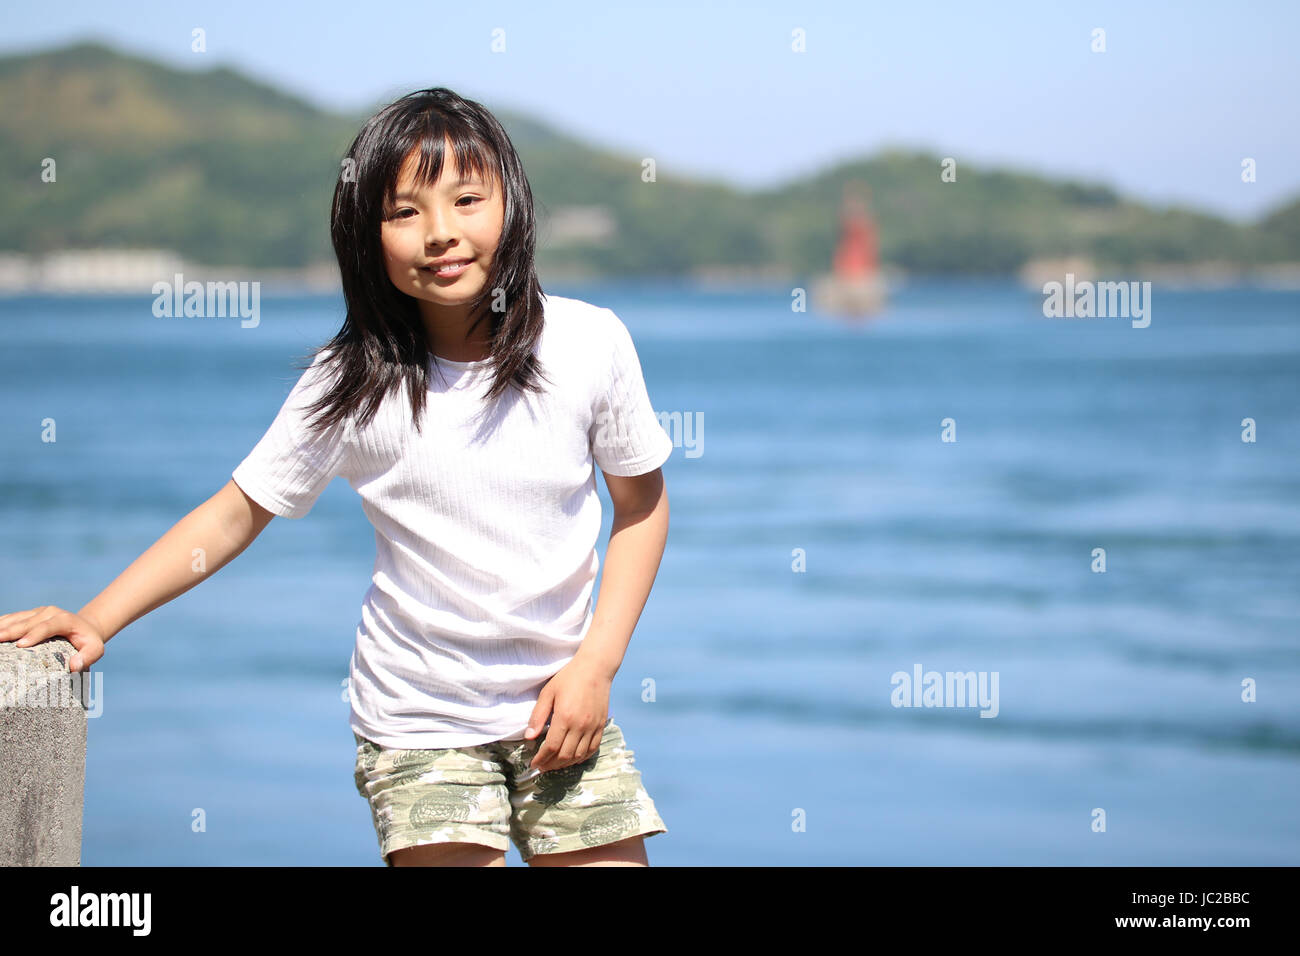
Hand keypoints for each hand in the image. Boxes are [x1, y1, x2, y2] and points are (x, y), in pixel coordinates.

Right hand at [0, 606, 105, 672]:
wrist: (85, 627)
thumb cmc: (89, 642)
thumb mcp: (95, 650)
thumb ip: (87, 657)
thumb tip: (74, 666)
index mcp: (65, 620)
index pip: (48, 626)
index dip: (34, 634)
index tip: (21, 645)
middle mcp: (50, 612)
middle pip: (28, 622)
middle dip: (11, 631)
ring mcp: (38, 612)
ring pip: (17, 618)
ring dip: (2, 627)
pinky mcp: (30, 614)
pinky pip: (13, 618)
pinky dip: (2, 623)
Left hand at [523, 655, 611, 772]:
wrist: (595, 668)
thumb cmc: (568, 678)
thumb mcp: (548, 693)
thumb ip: (538, 716)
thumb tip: (529, 737)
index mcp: (565, 717)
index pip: (551, 747)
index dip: (540, 758)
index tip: (533, 762)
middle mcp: (580, 725)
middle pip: (564, 755)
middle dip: (551, 764)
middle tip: (542, 766)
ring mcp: (593, 727)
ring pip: (579, 755)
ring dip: (565, 764)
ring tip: (554, 764)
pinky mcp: (601, 725)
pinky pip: (592, 749)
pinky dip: (582, 757)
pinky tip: (573, 758)